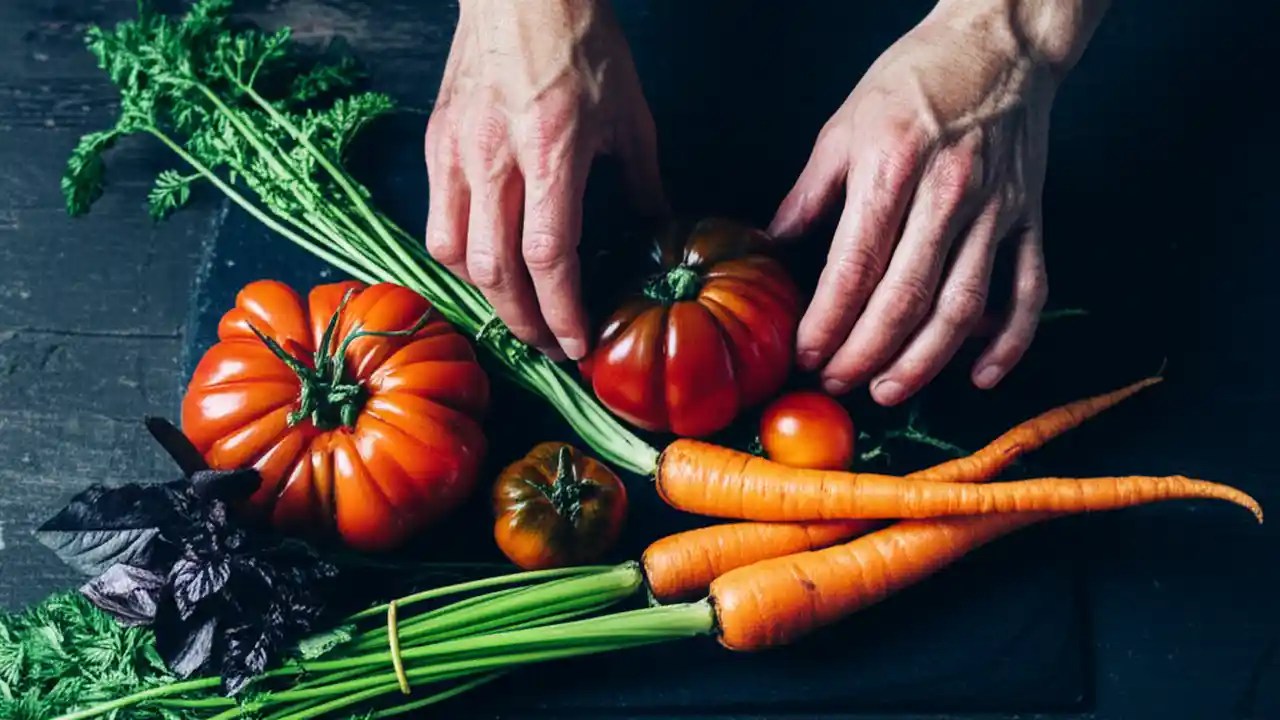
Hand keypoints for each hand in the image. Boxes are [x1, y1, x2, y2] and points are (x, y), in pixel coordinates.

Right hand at [425, 0, 663, 359]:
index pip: (547, 258)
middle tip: (549, 345)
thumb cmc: (581, 43)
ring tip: (518, 311)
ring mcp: (457, 155)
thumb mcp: (630, 115)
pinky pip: (436, 222)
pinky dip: (459, 258)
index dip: (561, 312)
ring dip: (487, 297)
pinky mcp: (436, 146)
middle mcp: (495, 161)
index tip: (577, 343)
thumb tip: (656, 228)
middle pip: (495, 272)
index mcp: (551, 153)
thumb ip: (641, 182)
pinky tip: (486, 265)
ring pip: (454, 255)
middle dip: (524, 322)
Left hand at [769, 0, 1106, 403]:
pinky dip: (1008, 342)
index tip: (805, 354)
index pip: (854, 268)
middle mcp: (947, 196)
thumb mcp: (845, 124)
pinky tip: (979, 376)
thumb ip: (810, 192)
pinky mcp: (1030, 219)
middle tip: (837, 383)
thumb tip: (773, 244)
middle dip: (865, 354)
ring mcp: (996, 211)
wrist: (1002, 40)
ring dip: (924, 361)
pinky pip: (1027, 291)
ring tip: (888, 390)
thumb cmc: (915, 78)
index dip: (827, 322)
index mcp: (892, 170)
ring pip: (962, 308)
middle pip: (905, 299)